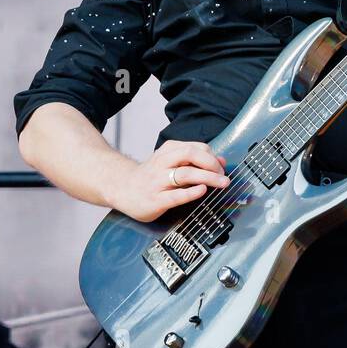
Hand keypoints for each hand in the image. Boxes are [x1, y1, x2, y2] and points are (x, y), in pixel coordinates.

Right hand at [112, 140, 229, 222]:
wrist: (122, 188)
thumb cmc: (152, 176)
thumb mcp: (170, 162)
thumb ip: (194, 161)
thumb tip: (221, 161)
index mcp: (168, 151)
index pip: (196, 147)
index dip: (212, 157)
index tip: (221, 167)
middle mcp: (162, 163)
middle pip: (190, 155)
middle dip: (211, 164)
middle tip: (224, 176)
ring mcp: (158, 181)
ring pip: (185, 174)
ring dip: (208, 178)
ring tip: (222, 183)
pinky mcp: (155, 199)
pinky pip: (176, 195)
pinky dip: (191, 192)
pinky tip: (202, 191)